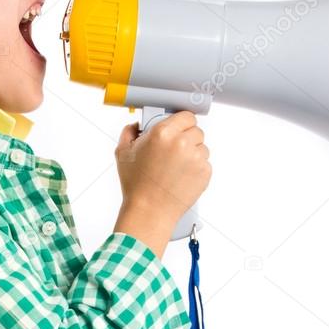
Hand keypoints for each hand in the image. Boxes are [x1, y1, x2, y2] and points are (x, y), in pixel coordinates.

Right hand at [112, 111, 211, 257]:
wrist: (149, 212)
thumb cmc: (136, 185)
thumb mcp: (123, 153)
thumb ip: (130, 132)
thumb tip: (137, 125)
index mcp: (163, 132)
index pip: (186, 116)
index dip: (181, 122)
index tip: (178, 128)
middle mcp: (182, 142)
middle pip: (196, 130)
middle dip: (186, 137)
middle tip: (175, 150)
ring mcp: (196, 158)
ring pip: (202, 147)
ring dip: (193, 152)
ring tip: (176, 166)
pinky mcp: (205, 172)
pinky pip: (205, 163)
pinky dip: (196, 167)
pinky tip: (182, 176)